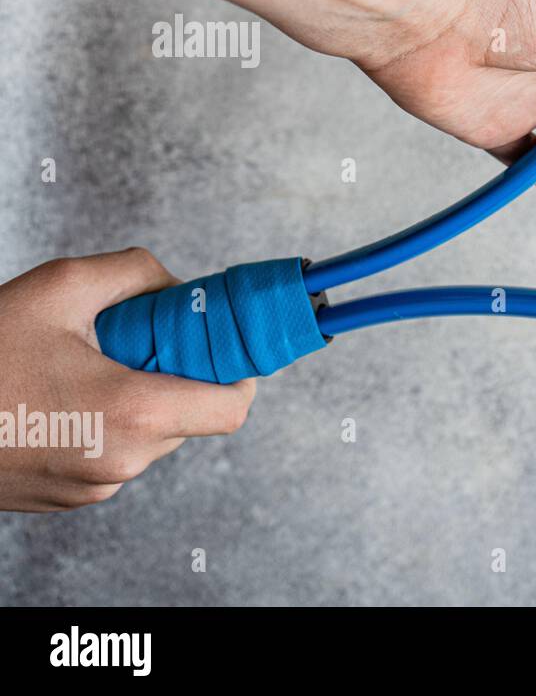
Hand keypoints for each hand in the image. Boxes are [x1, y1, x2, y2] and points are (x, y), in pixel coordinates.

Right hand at [0, 249, 256, 511]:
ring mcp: (93, 488)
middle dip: (176, 374)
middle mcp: (122, 462)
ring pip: (152, 435)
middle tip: (135, 340)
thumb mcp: (60, 288)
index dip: (238, 371)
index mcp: (134, 414)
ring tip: (82, 367)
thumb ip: (137, 274)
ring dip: (137, 397)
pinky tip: (58, 396)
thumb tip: (179, 288)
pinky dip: (105, 422)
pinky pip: (114, 453)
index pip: (233, 407)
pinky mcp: (67, 499)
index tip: (221, 346)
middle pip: (191, 415)